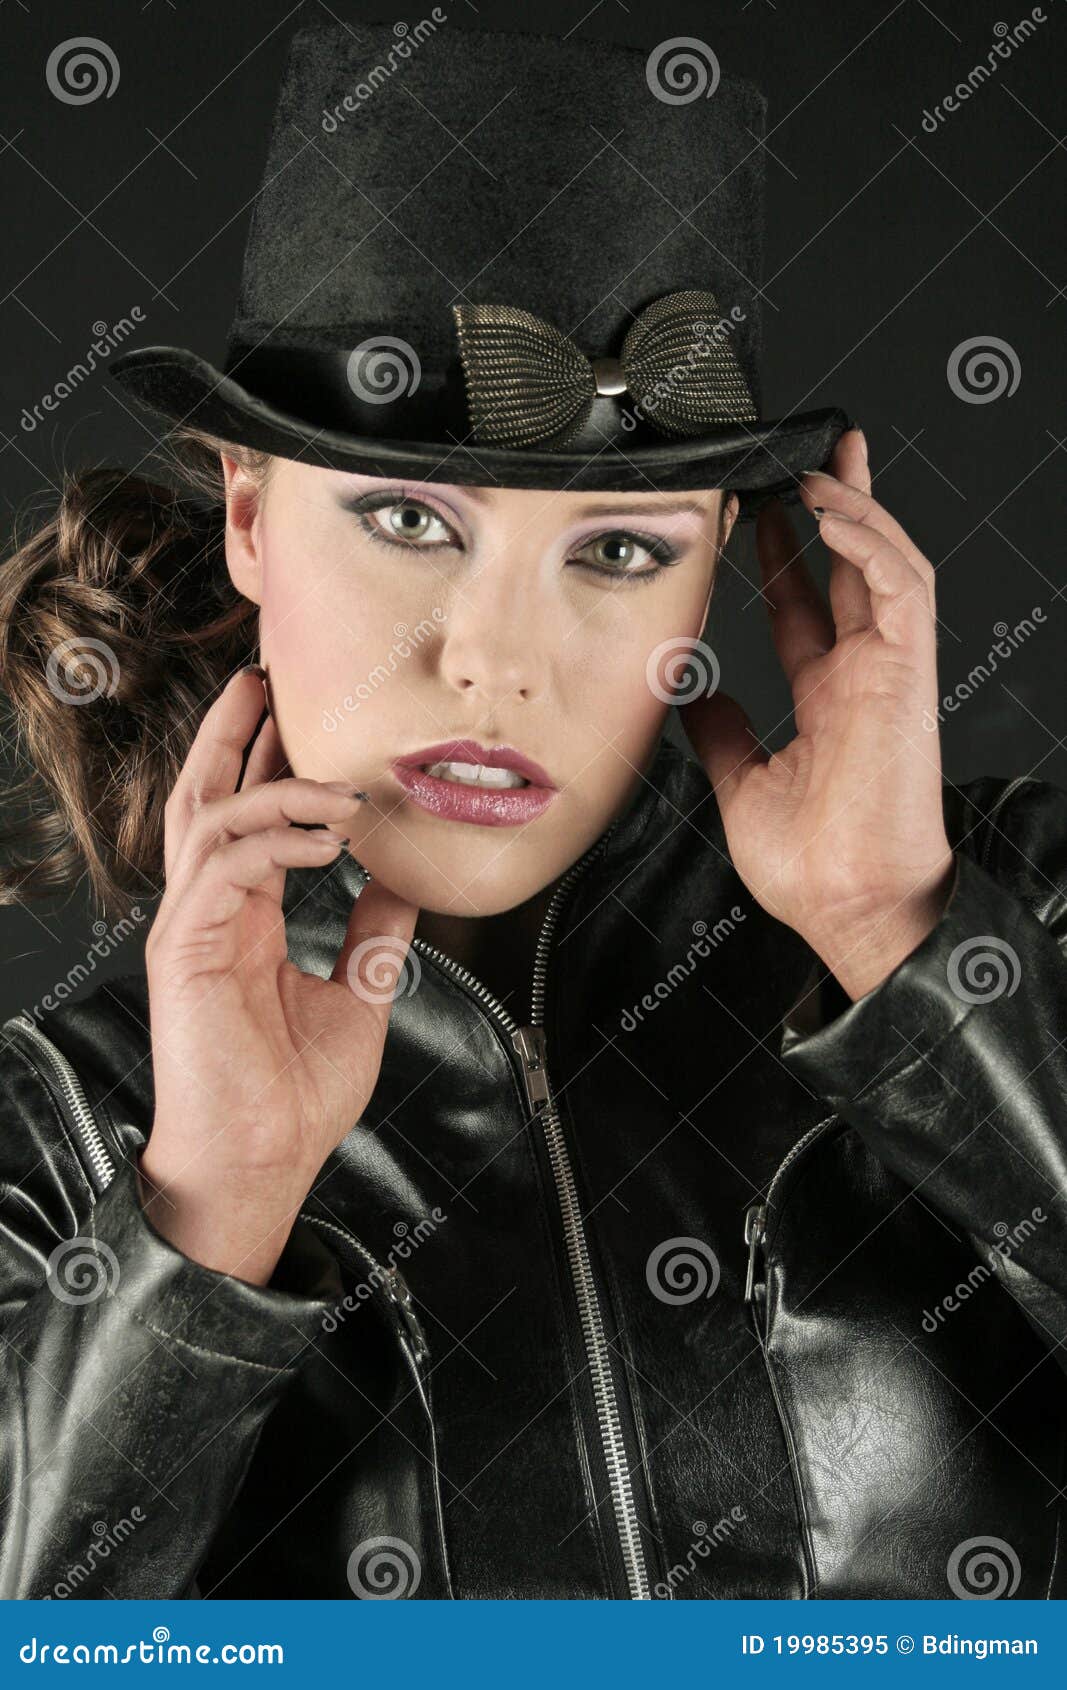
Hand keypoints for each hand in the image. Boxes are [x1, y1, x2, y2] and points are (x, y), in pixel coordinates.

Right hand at [139, 668, 418, 1284]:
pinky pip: (222, 866)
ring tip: (341, 786)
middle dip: (232, 733)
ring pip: (212, 818)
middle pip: (206, 796)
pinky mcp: (183, 950)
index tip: (301, 715)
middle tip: (264, 678)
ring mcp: (189, 928)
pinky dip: (274, 840)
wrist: (261, 1165)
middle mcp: (208, 912)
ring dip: (276, 787)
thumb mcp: (359, 998)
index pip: (246, 817)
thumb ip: (376, 934)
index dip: (269, 761)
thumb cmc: (295, 1098)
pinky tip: (328, 839)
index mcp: (241, 918)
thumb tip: (409, 881)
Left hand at [680, 426, 954, 1000]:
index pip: (805, 605)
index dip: (785, 555)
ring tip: (818, 467)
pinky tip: (833, 513)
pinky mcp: (907, 673)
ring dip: (854, 509)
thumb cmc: (812, 866)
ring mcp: (888, 671)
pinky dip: (869, 543)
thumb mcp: (744, 784)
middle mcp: (862, 674)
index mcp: (829, 697)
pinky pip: (901, 588)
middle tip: (805, 455)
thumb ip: (725, 734)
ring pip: (885, 563)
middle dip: (834, 506)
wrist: (851, 906)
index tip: (757, 513)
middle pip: (852, 568)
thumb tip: (696, 693)